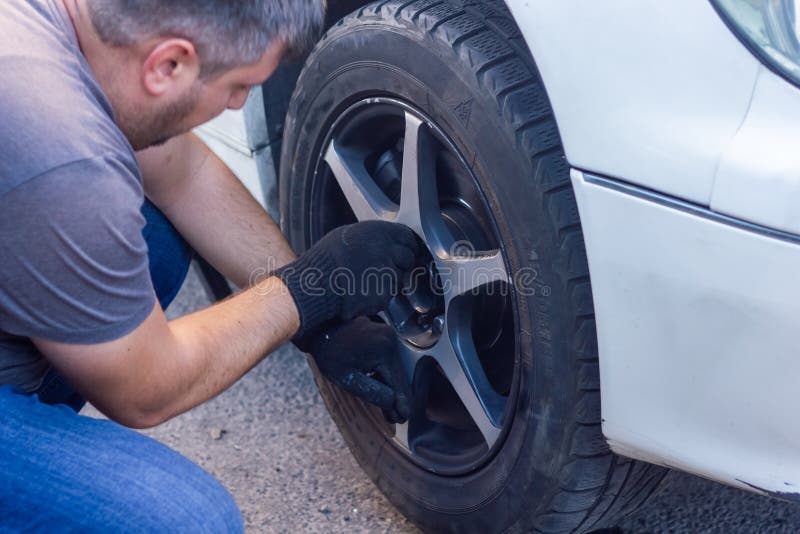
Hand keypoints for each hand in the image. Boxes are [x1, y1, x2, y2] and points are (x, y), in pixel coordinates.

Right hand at [275, 221, 419, 337]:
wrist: (315, 284)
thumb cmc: (324, 260)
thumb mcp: (347, 235)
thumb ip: (371, 237)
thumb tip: (384, 240)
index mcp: (379, 232)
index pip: (407, 237)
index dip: (406, 246)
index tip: (403, 251)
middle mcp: (388, 250)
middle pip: (408, 258)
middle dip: (400, 265)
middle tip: (381, 270)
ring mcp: (389, 272)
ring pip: (398, 278)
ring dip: (388, 281)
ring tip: (365, 281)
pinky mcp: (385, 293)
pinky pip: (388, 295)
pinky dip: (378, 296)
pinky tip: (361, 292)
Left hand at [307, 317, 410, 423]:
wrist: (318, 327)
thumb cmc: (328, 351)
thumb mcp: (347, 378)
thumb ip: (372, 392)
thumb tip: (392, 402)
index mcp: (385, 349)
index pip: (398, 383)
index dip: (401, 403)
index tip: (402, 417)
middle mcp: (391, 338)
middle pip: (399, 374)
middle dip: (397, 397)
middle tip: (395, 417)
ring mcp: (387, 334)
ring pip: (394, 367)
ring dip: (391, 385)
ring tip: (388, 407)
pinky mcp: (383, 334)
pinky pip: (389, 358)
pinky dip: (386, 373)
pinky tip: (382, 387)